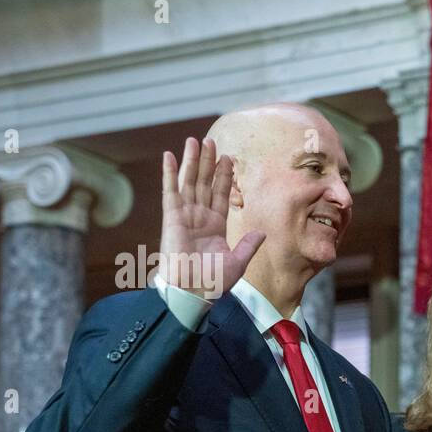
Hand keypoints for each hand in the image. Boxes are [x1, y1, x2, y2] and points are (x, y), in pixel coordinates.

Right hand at [160, 137, 264, 296]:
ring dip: (192, 161)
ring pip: (190, 181)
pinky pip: (170, 191)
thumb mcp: (237, 261)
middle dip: (209, 162)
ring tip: (195, 140)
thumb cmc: (213, 281)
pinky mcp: (172, 217)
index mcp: (216, 225)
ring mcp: (185, 215)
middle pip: (205, 182)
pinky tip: (169, 155)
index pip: (221, 194)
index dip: (225, 176)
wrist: (193, 290)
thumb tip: (262, 233)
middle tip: (212, 140)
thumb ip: (249, 245)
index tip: (229, 158)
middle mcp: (200, 216)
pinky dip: (169, 173)